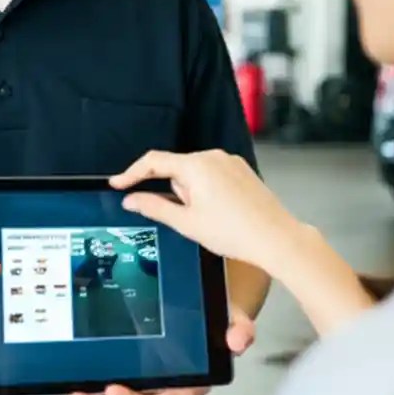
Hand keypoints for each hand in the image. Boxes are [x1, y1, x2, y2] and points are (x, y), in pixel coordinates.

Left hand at [67, 302, 255, 394]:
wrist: (216, 319)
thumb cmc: (222, 326)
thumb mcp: (236, 322)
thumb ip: (240, 330)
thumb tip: (238, 340)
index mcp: (193, 383)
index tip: (116, 388)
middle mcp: (172, 391)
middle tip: (86, 394)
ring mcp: (156, 389)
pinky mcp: (142, 381)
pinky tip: (81, 388)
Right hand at [110, 150, 301, 269]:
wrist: (276, 238)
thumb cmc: (234, 232)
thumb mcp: (186, 223)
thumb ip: (154, 207)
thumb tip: (131, 200)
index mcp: (196, 165)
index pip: (153, 162)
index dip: (131, 173)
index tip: (117, 184)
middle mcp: (213, 156)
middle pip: (176, 170)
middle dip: (176, 194)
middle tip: (191, 220)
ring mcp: (230, 161)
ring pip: (195, 174)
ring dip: (193, 194)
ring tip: (212, 220)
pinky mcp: (242, 170)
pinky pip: (213, 175)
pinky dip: (208, 192)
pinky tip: (222, 214)